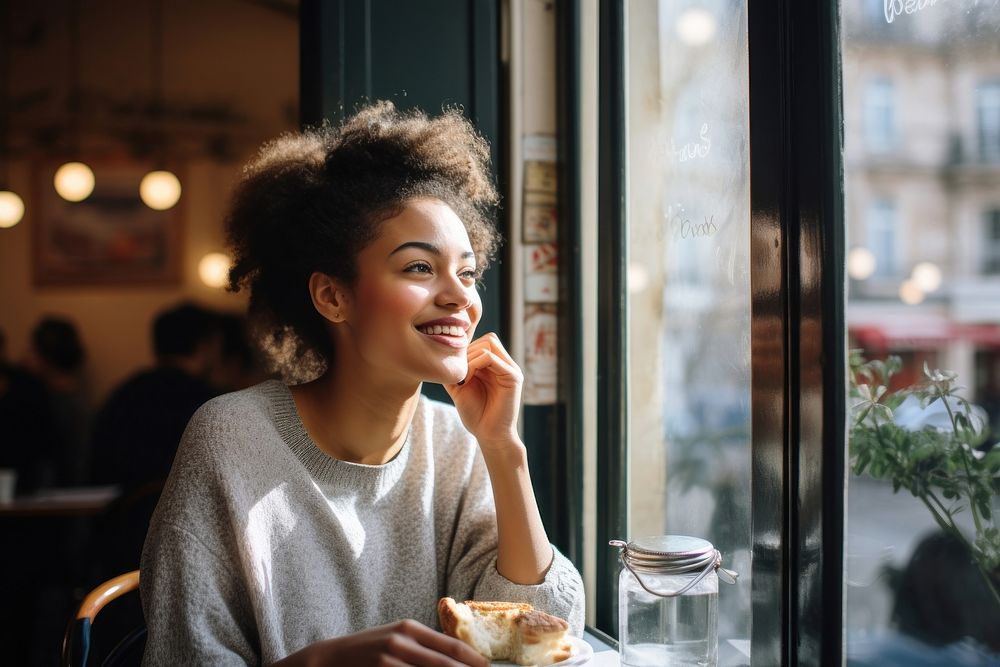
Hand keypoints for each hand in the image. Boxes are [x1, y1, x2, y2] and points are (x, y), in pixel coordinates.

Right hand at [274, 619, 488, 666]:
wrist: (328, 658)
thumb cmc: (367, 650)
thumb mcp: (396, 640)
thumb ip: (424, 648)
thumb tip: (458, 659)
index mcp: (410, 628)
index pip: (452, 646)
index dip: (474, 660)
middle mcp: (402, 640)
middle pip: (446, 665)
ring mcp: (389, 659)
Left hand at [444, 333, 522, 450]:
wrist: (489, 436)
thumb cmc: (476, 415)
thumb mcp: (459, 388)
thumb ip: (456, 370)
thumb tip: (444, 352)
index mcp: (495, 367)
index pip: (482, 342)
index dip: (466, 350)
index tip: (455, 371)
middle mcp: (505, 365)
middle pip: (487, 339)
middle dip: (468, 352)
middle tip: (458, 373)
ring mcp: (511, 369)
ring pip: (489, 343)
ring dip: (471, 357)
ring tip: (463, 378)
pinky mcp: (513, 377)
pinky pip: (491, 357)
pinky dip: (474, 365)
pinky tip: (467, 380)